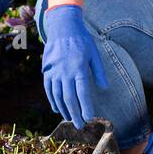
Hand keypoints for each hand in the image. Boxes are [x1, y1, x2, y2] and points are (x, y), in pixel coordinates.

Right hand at [40, 4, 108, 128]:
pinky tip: (57, 108)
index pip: (83, 93)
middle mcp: (66, 73)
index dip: (86, 107)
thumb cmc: (82, 41)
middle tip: (80, 125)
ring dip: (64, 109)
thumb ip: (99, 72)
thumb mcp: (95, 54)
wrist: (63, 28)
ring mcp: (55, 72)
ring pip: (58, 96)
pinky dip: (52, 100)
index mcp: (79, 69)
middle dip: (75, 114)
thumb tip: (105, 88)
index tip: (89, 117)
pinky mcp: (47, 71)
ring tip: (70, 119)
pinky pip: (49, 89)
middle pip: (70, 98)